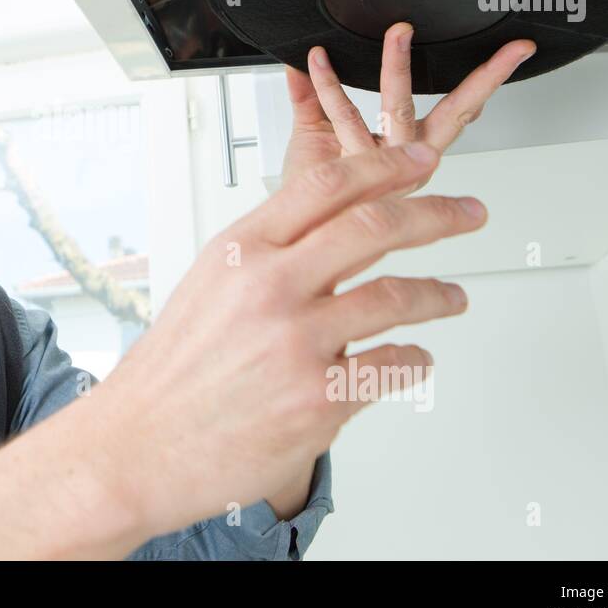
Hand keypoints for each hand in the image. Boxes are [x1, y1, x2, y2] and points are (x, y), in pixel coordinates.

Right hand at [93, 143, 486, 539]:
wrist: (137, 446)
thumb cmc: (171, 372)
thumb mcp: (209, 286)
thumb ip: (268, 254)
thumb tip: (330, 231)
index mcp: (242, 250)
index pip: (328, 185)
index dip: (386, 166)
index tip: (421, 161)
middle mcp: (270, 287)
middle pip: (377, 227)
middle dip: (439, 214)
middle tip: (470, 213)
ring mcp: (297, 343)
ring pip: (398, 297)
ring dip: (439, 294)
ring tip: (453, 296)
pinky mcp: (318, 400)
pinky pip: (393, 366)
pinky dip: (415, 358)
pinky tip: (417, 357)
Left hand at [282, 23, 535, 197]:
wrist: (288, 225)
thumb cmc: (310, 188)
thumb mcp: (314, 131)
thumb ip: (312, 95)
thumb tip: (300, 62)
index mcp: (409, 153)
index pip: (458, 113)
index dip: (486, 82)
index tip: (514, 52)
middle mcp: (404, 160)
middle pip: (454, 115)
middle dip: (482, 81)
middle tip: (503, 51)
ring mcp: (383, 167)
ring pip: (400, 109)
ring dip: (398, 66)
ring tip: (401, 34)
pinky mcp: (355, 169)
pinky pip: (345, 117)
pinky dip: (329, 86)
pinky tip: (319, 62)